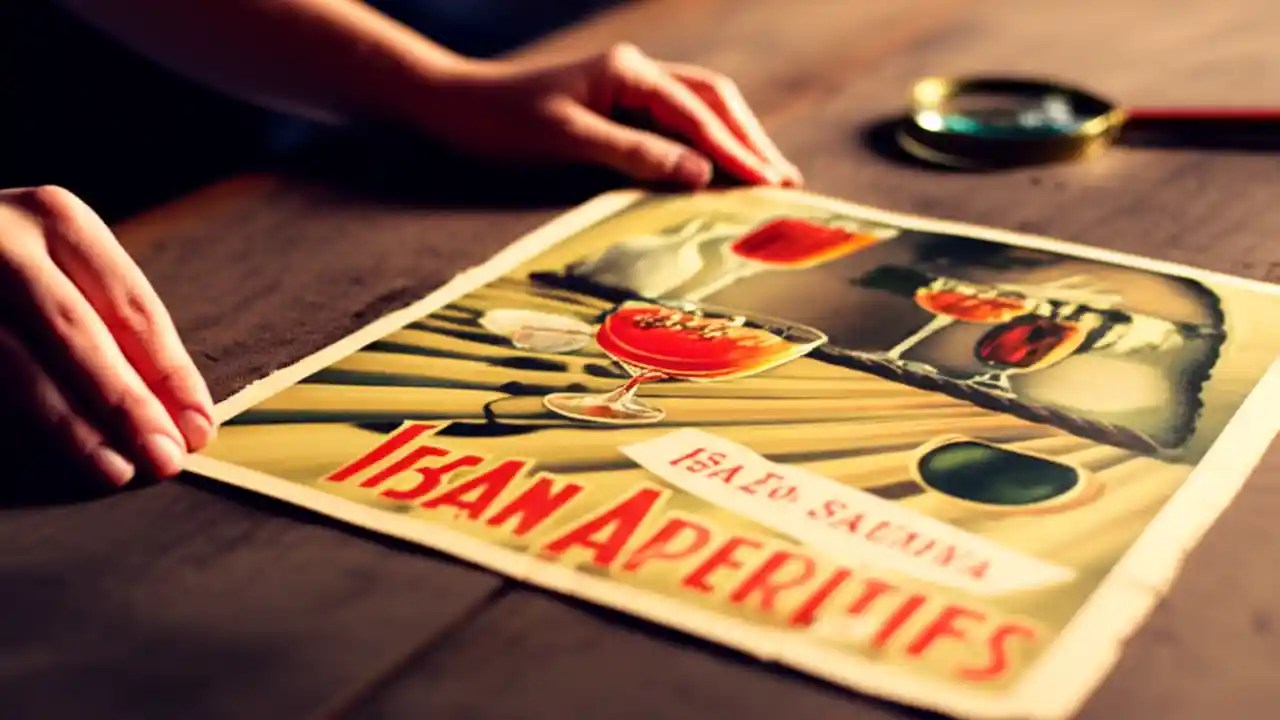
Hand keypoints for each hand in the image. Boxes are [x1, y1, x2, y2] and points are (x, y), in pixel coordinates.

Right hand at [0, 186, 213, 487]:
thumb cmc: (9, 268)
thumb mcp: (58, 271)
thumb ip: (108, 329)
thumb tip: (179, 413)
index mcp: (57, 218)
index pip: (132, 305)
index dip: (171, 372)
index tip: (201, 426)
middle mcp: (2, 238)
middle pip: (79, 332)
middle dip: (128, 402)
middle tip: (167, 457)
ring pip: (17, 363)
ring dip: (73, 425)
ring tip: (117, 470)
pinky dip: (20, 419)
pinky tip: (54, 453)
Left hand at [419, 44, 801, 187]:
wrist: (457, 106)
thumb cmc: (503, 122)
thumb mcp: (566, 139)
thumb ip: (633, 153)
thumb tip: (700, 175)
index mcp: (628, 71)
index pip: (698, 111)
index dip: (737, 150)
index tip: (770, 184)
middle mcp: (638, 71)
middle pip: (715, 99)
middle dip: (752, 140)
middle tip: (788, 183)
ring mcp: (631, 85)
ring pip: (703, 108)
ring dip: (738, 141)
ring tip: (771, 177)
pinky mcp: (622, 105)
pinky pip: (680, 122)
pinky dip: (709, 146)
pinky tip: (723, 172)